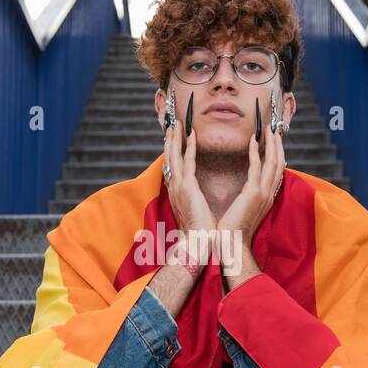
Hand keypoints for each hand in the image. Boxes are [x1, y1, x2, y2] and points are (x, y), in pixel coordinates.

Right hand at [162, 91, 215, 260]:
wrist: (197, 244)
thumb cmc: (198, 231)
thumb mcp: (193, 212)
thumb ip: (192, 201)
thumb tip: (196, 197)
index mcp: (176, 192)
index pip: (172, 166)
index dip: (172, 151)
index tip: (173, 138)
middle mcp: (174, 187)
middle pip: (169, 157)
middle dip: (170, 140)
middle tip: (172, 124)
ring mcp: (179, 186)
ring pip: (175, 155)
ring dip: (176, 138)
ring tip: (177, 122)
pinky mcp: (187, 188)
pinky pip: (188, 162)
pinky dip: (189, 147)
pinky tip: (191, 135)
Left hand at [215, 109, 285, 275]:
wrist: (231, 246)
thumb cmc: (232, 232)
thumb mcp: (243, 211)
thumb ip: (247, 199)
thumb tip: (245, 191)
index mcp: (266, 198)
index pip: (276, 172)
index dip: (276, 155)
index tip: (273, 142)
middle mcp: (269, 194)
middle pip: (279, 163)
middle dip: (278, 145)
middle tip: (275, 129)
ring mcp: (263, 193)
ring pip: (273, 162)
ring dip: (271, 144)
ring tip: (268, 129)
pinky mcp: (253, 193)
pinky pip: (257, 167)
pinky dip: (256, 152)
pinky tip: (253, 140)